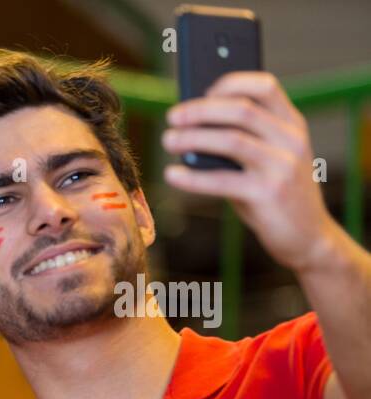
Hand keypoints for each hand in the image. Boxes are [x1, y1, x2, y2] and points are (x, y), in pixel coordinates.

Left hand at [163, 71, 342, 274]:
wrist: (309, 236)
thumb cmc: (277, 194)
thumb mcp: (270, 160)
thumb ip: (244, 140)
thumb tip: (192, 124)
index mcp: (293, 124)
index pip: (265, 86)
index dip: (230, 83)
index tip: (201, 91)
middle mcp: (291, 140)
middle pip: (241, 110)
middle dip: (201, 110)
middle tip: (172, 117)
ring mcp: (282, 167)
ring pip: (231, 140)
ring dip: (193, 138)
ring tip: (168, 140)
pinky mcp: (268, 194)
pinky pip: (221, 180)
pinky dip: (192, 177)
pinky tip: (172, 174)